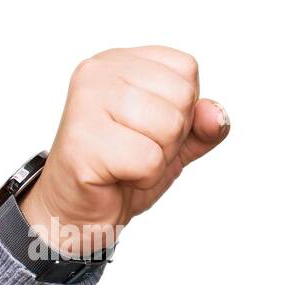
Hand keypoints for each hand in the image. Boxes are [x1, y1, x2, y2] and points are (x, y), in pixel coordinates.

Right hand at [19, 46, 228, 256]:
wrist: (80, 209)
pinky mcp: (83, 139)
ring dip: (157, 158)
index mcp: (120, 61)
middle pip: (182, 96)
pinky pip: (148, 159)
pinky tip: (117, 175)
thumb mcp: (175, 142)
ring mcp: (86, 101)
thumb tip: (216, 115)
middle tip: (136, 148)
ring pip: (168, 126)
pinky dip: (143, 178)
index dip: (183, 109)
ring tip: (126, 161)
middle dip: (172, 136)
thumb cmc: (123, 169)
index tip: (148, 128)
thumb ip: (203, 126)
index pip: (186, 68)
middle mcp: (99, 71)